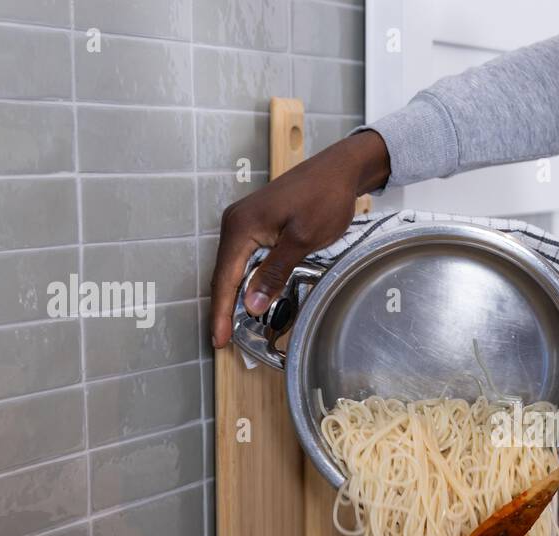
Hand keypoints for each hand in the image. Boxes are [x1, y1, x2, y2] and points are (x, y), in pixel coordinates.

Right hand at [208, 131, 390, 347]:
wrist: (339, 171)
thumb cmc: (324, 199)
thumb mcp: (302, 240)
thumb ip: (274, 273)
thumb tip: (251, 304)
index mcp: (241, 226)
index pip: (225, 278)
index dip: (222, 313)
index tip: (219, 340)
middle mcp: (236, 223)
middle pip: (226, 274)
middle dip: (226, 308)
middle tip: (228, 341)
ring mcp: (245, 222)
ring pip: (236, 268)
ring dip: (238, 296)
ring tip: (238, 327)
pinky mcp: (258, 224)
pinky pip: (247, 258)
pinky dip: (249, 280)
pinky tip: (254, 297)